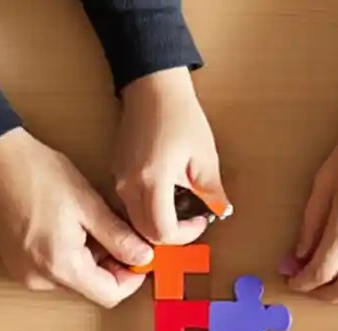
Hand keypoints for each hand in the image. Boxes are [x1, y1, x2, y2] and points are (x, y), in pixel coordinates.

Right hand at [0, 128, 152, 307]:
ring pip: (74, 278)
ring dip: (90, 258)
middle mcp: (39, 278)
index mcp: (59, 265)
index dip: (131, 278)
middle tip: (117, 230)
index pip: (109, 295)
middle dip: (111, 263)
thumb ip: (119, 237)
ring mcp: (24, 273)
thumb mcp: (88, 203)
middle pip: (91, 287)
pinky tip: (69, 226)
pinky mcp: (17, 264)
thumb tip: (142, 256)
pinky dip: (70, 255)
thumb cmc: (35, 174)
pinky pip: (54, 270)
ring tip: (88, 222)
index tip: (140, 256)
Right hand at [115, 67, 230, 245]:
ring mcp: (119, 179)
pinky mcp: (116, 173)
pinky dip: (148, 210)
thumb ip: (212, 192)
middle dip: (171, 235)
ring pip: (135, 221)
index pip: (162, 231)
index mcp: (152, 180)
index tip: (200, 222)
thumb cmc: (180, 116)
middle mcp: (129, 184)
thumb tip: (220, 212)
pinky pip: (130, 204)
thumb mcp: (205, 157)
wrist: (152, 88)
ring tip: (180, 208)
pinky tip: (166, 195)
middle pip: (145, 232)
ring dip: (158, 223)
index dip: (184, 236)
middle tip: (192, 221)